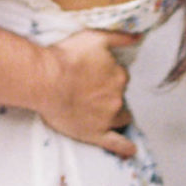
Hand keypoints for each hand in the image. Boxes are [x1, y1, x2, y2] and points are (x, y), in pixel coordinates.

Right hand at [39, 29, 139, 156]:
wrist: (46, 80)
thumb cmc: (67, 58)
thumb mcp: (95, 37)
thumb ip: (120, 37)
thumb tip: (139, 36)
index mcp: (118, 76)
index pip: (120, 77)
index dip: (109, 76)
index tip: (96, 75)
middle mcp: (117, 97)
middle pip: (120, 96)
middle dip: (110, 94)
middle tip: (91, 91)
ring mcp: (108, 117)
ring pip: (121, 117)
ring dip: (117, 114)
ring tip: (103, 113)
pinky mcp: (96, 133)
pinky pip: (116, 143)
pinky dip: (126, 147)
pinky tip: (132, 150)